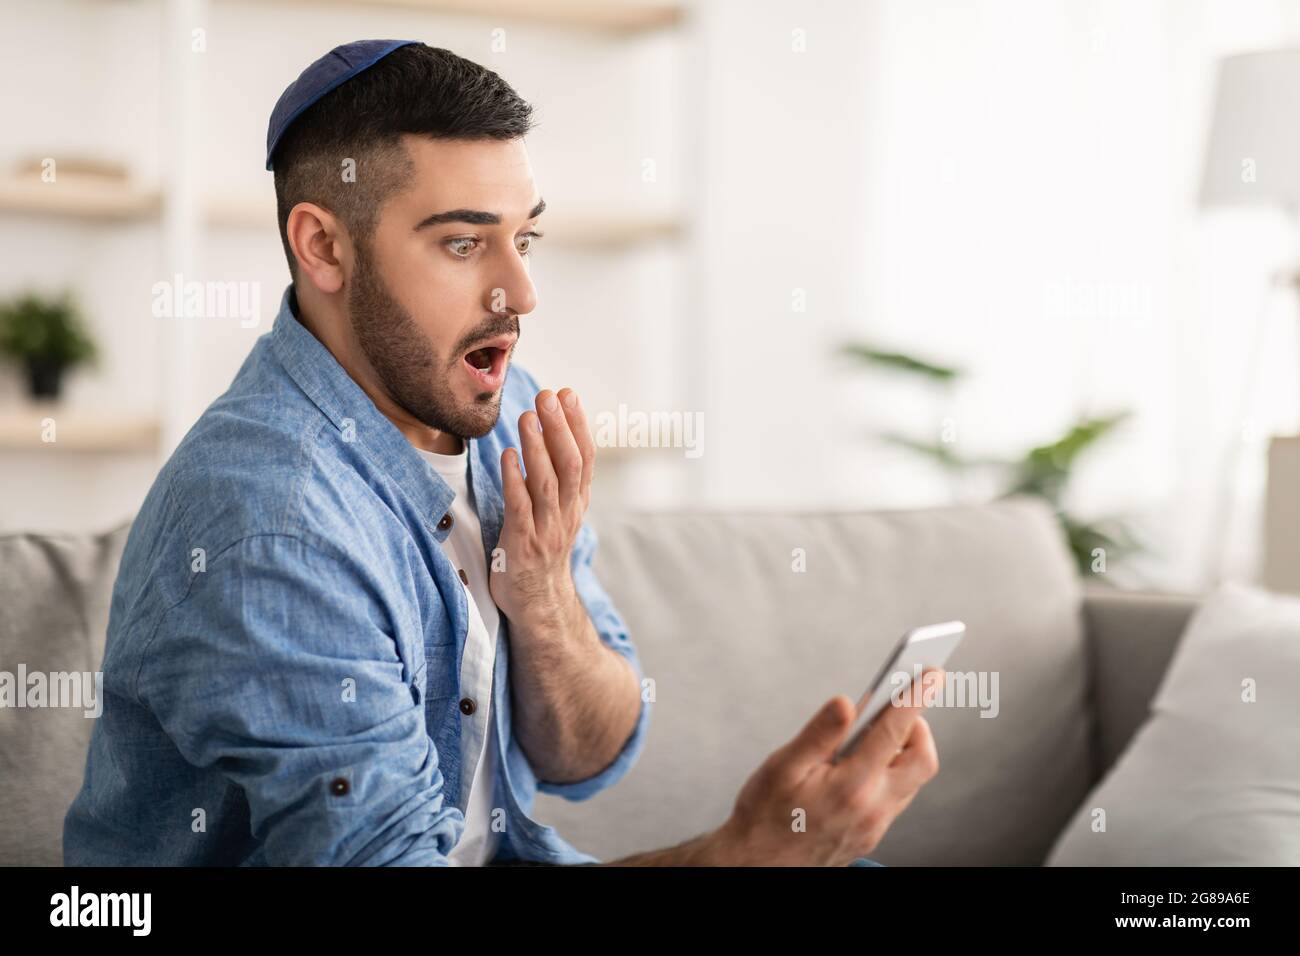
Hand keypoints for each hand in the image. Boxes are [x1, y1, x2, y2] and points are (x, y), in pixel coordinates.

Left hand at [490, 387, 594, 629]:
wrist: (538, 603)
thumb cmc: (541, 550)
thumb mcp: (558, 512)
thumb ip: (558, 478)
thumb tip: (552, 432)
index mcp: (577, 503)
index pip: (585, 458)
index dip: (578, 425)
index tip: (568, 394)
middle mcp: (567, 514)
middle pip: (571, 465)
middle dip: (560, 428)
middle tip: (548, 396)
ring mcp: (547, 531)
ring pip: (548, 484)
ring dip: (538, 448)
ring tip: (527, 417)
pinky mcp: (523, 546)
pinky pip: (520, 509)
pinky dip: (515, 480)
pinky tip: (508, 456)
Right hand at [710, 668, 944, 865]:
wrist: (759, 865)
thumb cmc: (765, 815)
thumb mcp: (783, 766)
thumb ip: (820, 733)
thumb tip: (847, 702)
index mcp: (852, 786)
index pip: (895, 731)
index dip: (915, 696)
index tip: (931, 671)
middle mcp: (873, 808)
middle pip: (922, 759)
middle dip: (918, 727)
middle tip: (892, 708)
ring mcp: (877, 824)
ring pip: (912, 779)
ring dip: (904, 749)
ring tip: (873, 731)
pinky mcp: (873, 833)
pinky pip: (898, 795)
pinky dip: (891, 769)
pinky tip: (864, 760)